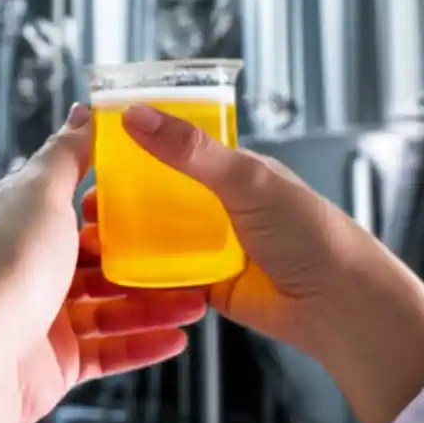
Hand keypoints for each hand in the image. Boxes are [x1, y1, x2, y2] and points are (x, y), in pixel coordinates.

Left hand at [0, 104, 205, 422]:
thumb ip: (67, 153)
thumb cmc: (4, 264)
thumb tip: (83, 112)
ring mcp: (41, 316)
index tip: (157, 195)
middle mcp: (27, 266)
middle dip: (145, 261)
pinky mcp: (54, 362)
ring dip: (155, 304)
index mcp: (18, 220)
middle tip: (189, 255)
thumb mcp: (41, 190)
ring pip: (111, 308)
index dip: (111, 201)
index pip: (68, 203)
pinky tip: (176, 336)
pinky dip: (144, 344)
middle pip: (97, 261)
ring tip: (196, 301)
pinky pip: (109, 351)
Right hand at [117, 105, 423, 422]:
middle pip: (159, 192)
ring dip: (128, 234)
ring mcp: (215, 246)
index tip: (96, 140)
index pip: (176, 143)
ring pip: (158, 235)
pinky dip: (145, 275)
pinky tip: (114, 272)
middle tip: (83, 194)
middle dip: (123, 192)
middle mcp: (221, 204)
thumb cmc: (310, 234)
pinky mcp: (210, 285)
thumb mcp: (247, 181)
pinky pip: (167, 277)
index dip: (138, 140)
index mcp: (233, 168)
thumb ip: (191, 151)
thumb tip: (137, 115)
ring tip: (89, 233)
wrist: (339, 307)